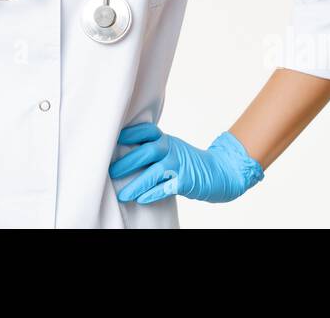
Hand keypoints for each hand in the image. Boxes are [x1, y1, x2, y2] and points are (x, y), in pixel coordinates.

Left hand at [109, 121, 264, 203]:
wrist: (218, 172)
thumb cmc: (187, 161)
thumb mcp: (171, 148)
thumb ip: (152, 147)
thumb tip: (122, 154)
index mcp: (166, 139)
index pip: (147, 131)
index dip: (131, 133)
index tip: (114, 138)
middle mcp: (171, 149)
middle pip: (147, 151)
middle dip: (127, 162)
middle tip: (111, 171)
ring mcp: (179, 165)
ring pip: (154, 173)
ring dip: (137, 184)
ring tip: (123, 195)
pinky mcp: (185, 181)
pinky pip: (166, 188)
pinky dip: (153, 193)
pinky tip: (141, 199)